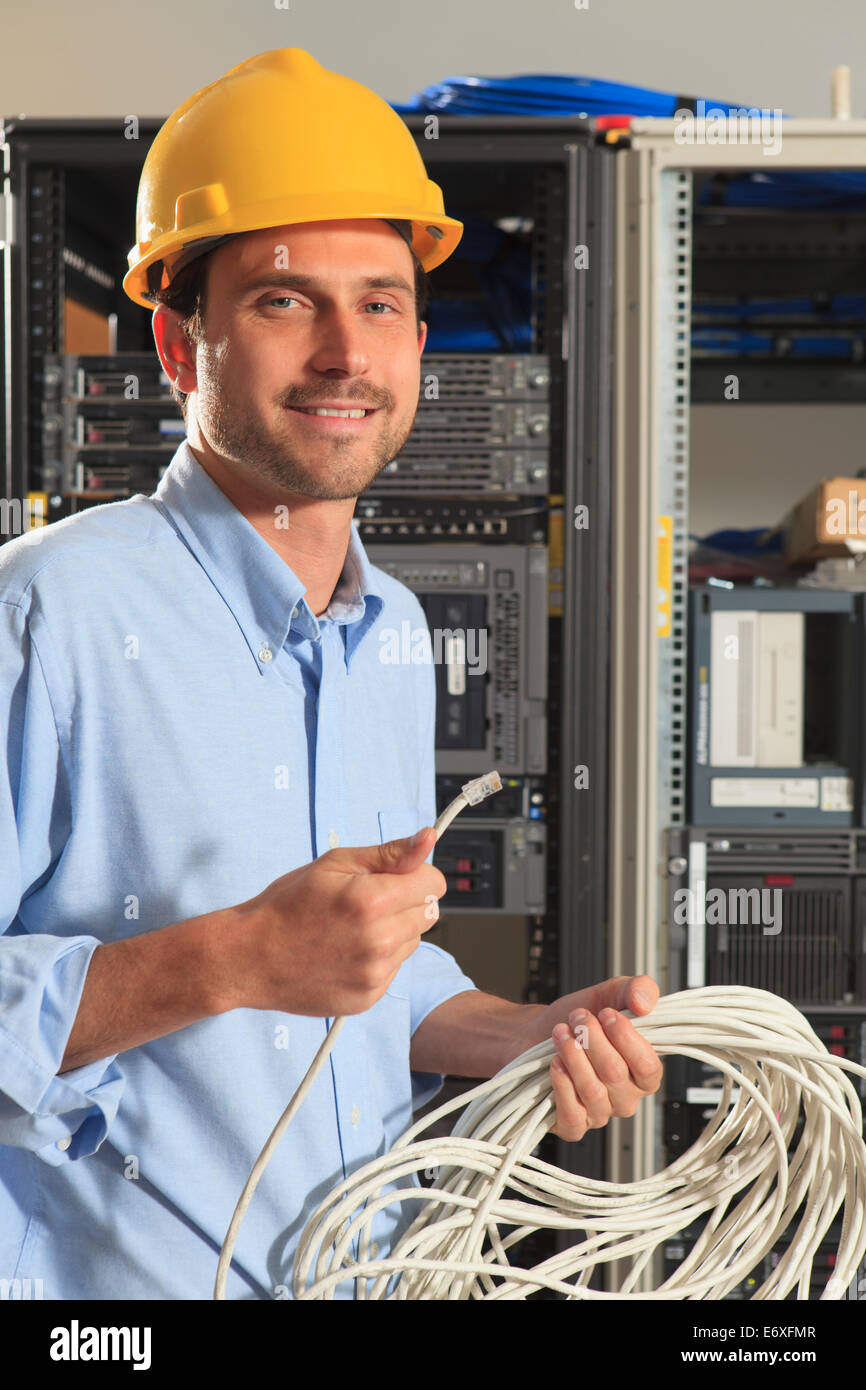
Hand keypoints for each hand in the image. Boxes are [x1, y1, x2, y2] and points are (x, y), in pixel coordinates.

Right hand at [224, 827, 446, 1015]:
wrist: (251, 957)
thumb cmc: (288, 905)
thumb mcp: (334, 864)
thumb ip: (389, 854)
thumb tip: (428, 838)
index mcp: (373, 901)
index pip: (434, 883)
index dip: (415, 875)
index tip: (394, 877)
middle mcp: (379, 941)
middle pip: (429, 913)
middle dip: (406, 902)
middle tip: (367, 903)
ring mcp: (374, 974)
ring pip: (413, 942)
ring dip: (394, 932)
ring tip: (352, 929)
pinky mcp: (368, 998)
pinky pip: (393, 970)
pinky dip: (378, 959)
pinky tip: (346, 952)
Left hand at [505, 976, 662, 1140]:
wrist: (534, 1032)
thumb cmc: (576, 1019)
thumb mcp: (610, 994)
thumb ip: (637, 989)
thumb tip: (644, 1003)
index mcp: (642, 1072)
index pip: (649, 1067)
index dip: (627, 1039)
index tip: (607, 1014)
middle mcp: (624, 1097)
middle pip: (616, 1075)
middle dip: (592, 1039)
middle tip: (578, 1017)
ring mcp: (599, 1113)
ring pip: (592, 1091)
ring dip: (573, 1055)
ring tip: (561, 1032)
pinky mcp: (572, 1125)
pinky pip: (573, 1115)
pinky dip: (561, 1085)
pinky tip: (555, 1063)